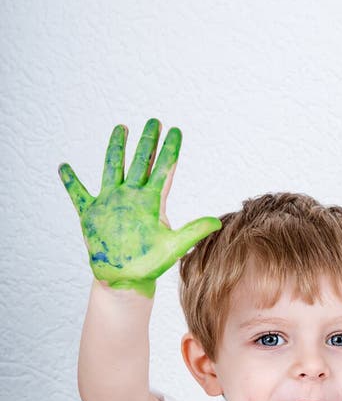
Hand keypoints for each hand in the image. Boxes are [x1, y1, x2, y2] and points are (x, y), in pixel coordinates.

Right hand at [59, 119, 220, 296]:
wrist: (126, 279)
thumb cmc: (150, 265)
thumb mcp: (173, 247)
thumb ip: (193, 231)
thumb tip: (218, 221)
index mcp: (151, 203)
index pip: (162, 170)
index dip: (169, 150)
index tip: (175, 130)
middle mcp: (131, 197)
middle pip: (140, 163)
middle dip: (146, 142)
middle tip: (154, 120)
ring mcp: (111, 203)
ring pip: (113, 168)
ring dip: (116, 149)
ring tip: (121, 128)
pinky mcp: (91, 214)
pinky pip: (78, 194)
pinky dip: (70, 181)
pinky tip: (63, 167)